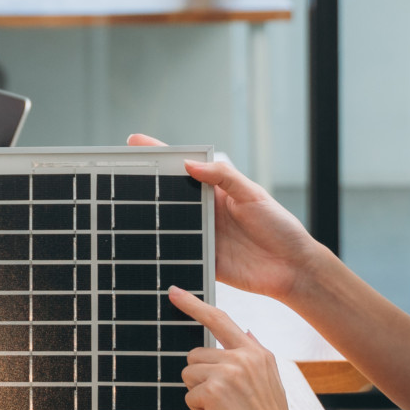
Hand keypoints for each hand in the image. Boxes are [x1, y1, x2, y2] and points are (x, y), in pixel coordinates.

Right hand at [126, 134, 323, 301]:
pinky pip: (176, 252)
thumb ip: (223, 176)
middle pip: (170, 194)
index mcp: (217, 189)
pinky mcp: (201, 259)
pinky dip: (159, 248)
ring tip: (119, 204)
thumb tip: (190, 163)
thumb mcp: (253, 194)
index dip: (160, 154)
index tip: (134, 141)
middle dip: (144, 183)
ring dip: (147, 216)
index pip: (184, 166)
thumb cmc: (279, 227)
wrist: (292, 268)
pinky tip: (139, 243)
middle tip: (117, 173)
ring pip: (167, 222)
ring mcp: (201, 235)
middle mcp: (206, 210)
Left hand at [167, 287, 305, 409]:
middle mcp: (243, 356)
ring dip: (200, 396)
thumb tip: (246, 331)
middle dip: (201, 379)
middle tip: (224, 401)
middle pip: (194, 355)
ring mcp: (228, 371)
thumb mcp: (270, 381)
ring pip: (189, 375)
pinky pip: (189, 396)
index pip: (220, 319)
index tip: (174, 292)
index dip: (194, 304)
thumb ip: (255, 354)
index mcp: (256, 352)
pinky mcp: (214, 390)